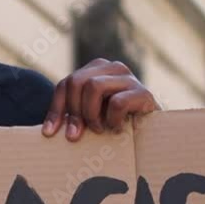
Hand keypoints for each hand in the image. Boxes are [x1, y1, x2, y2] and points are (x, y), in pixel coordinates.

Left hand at [42, 58, 160, 141]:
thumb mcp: (92, 116)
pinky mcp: (144, 92)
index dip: (55, 109)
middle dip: (73, 112)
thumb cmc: (118, 123)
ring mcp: (129, 77)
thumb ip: (74, 114)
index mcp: (96, 69)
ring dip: (92, 115)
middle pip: (76, 82)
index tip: (49, 134)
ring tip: (100, 130)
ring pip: (94, 86)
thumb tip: (48, 132)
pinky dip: (113, 120)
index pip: (66, 84)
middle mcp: (112, 67)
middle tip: (77, 136)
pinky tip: (117, 130)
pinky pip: (117, 103)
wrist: (156, 132)